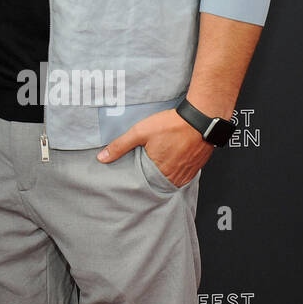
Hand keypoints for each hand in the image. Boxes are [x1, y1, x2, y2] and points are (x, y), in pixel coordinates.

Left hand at [96, 108, 211, 187]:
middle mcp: (173, 177)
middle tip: (142, 168)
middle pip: (156, 183)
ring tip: (154, 165)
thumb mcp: (140, 132)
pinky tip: (169, 162)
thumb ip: (120, 146)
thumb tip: (102, 158)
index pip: (142, 183)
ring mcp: (186, 174)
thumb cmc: (171, 125)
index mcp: (158, 171)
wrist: (200, 120)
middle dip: (148, 178)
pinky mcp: (194, 169)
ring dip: (161, 176)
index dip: (136, 178)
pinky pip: (181, 176)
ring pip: (169, 181)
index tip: (130, 173)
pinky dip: (173, 172)